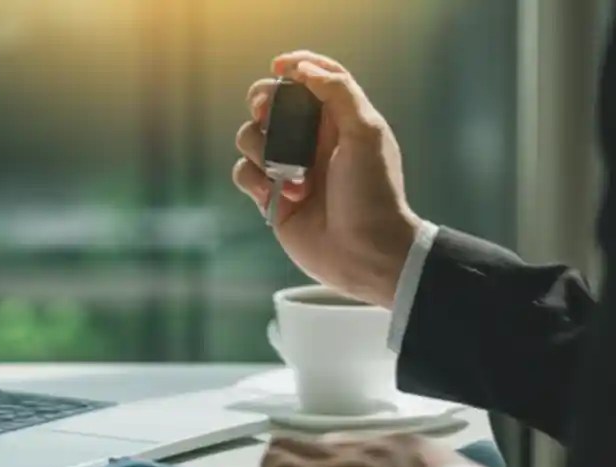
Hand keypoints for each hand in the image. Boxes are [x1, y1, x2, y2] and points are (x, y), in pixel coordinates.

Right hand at [233, 50, 420, 307]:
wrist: (363, 251)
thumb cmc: (372, 193)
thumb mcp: (366, 133)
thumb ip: (338, 92)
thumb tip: (303, 67)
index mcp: (337, 119)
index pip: (310, 78)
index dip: (293, 66)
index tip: (278, 67)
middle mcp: (310, 140)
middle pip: (270, 103)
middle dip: (262, 104)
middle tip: (267, 116)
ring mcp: (287, 167)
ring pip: (250, 137)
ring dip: (262, 151)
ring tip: (292, 178)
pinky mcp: (270, 195)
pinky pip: (242, 173)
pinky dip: (253, 181)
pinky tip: (278, 197)